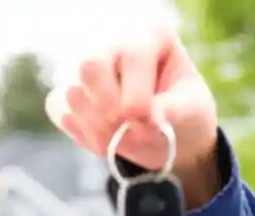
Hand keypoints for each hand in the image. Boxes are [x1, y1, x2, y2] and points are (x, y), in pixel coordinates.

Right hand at [45, 24, 221, 206]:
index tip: (150, 123)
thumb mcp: (194, 108)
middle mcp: (113, 43)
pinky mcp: (67, 93)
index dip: (137, 95)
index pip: (131, 54)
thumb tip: (153, 117)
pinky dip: (84, 135)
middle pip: (90, 67)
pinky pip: (60, 112)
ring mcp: (87, 69)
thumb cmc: (186, 110)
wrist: (172, 132)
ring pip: (73, 95)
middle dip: (111, 110)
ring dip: (100, 130)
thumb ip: (177, 110)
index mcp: (150, 35)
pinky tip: (107, 142)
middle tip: (132, 130)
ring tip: (127, 140)